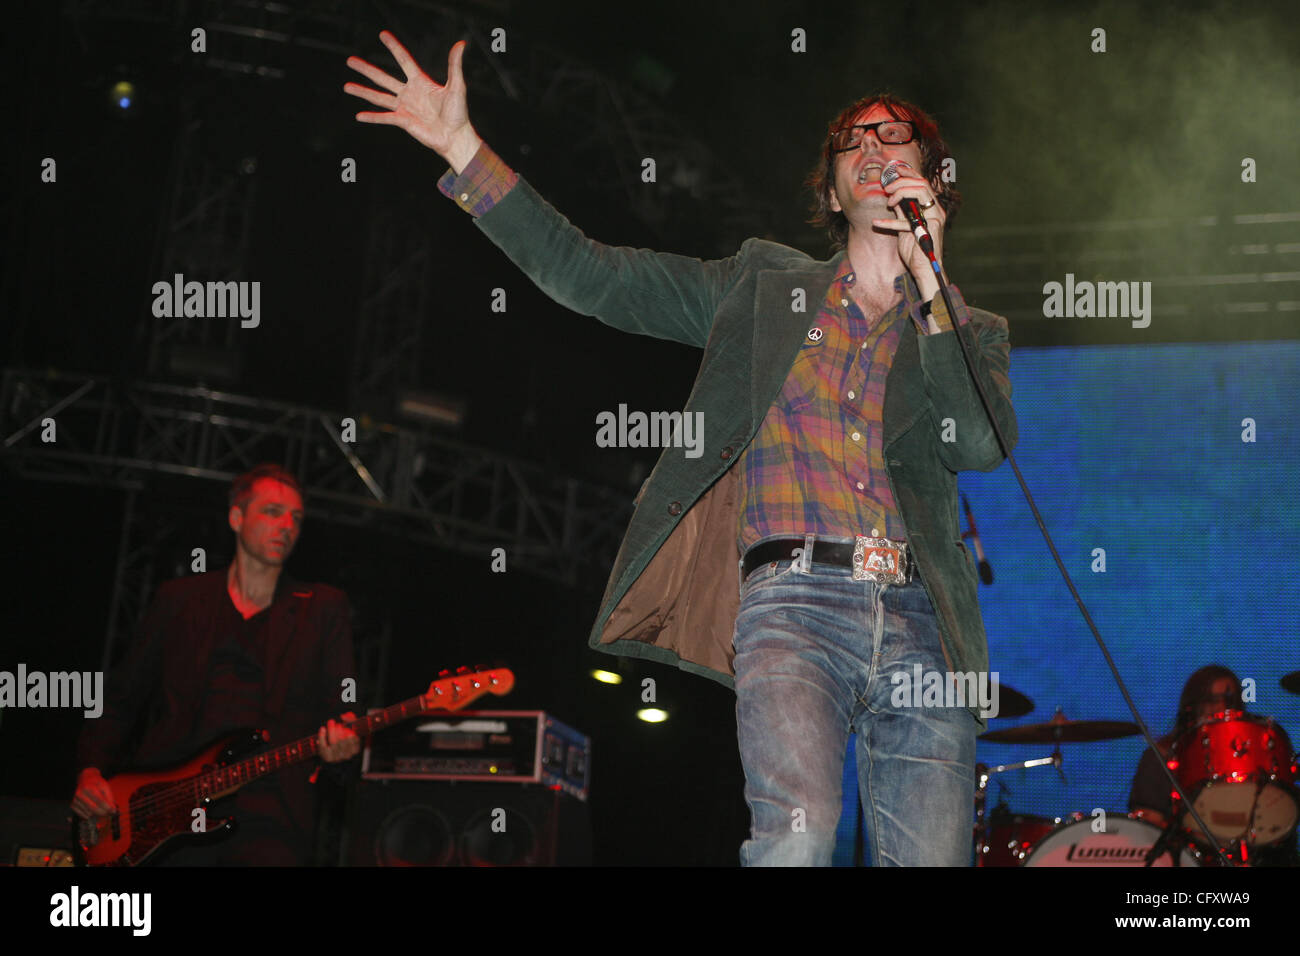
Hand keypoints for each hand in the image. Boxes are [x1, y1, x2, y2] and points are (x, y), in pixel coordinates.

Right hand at [71, 768, 116, 819]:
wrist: (85, 779)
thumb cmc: (96, 783)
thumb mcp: (105, 786)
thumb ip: (109, 798)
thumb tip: (112, 809)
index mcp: (89, 787)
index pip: (99, 800)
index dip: (107, 807)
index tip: (113, 811)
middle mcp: (80, 794)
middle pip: (93, 808)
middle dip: (103, 812)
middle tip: (109, 813)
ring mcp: (76, 800)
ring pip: (88, 813)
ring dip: (97, 814)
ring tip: (102, 811)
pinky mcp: (73, 804)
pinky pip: (82, 814)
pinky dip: (90, 815)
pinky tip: (94, 812)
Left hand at [318, 712, 360, 762]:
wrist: (332, 750)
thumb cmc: (342, 736)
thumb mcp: (349, 728)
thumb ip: (350, 720)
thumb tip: (343, 716)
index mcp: (355, 749)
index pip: (354, 739)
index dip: (350, 730)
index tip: (344, 723)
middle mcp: (347, 755)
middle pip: (343, 740)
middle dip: (339, 729)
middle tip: (335, 722)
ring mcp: (337, 758)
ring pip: (333, 742)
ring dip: (331, 730)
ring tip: (331, 722)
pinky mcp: (327, 758)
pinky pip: (323, 746)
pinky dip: (322, 736)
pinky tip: (322, 729)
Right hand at [345, 33, 481, 171]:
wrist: (455, 136)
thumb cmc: (458, 113)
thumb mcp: (457, 86)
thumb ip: (454, 65)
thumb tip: (461, 44)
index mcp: (421, 82)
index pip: (404, 60)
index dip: (394, 47)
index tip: (382, 35)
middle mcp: (409, 93)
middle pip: (383, 78)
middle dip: (366, 69)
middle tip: (350, 60)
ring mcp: (404, 107)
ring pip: (378, 97)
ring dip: (362, 92)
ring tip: (346, 86)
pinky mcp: (403, 122)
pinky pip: (384, 118)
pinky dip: (372, 117)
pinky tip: (359, 115)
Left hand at [872, 163, 944, 296]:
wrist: (924, 270)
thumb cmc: (915, 250)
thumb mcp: (905, 226)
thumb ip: (902, 212)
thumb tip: (892, 198)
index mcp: (931, 207)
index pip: (922, 183)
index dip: (909, 173)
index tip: (895, 169)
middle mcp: (936, 210)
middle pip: (921, 183)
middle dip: (902, 181)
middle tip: (887, 188)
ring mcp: (935, 218)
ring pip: (920, 191)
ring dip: (901, 192)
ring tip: (888, 202)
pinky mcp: (930, 229)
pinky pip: (908, 220)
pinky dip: (890, 222)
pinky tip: (877, 222)